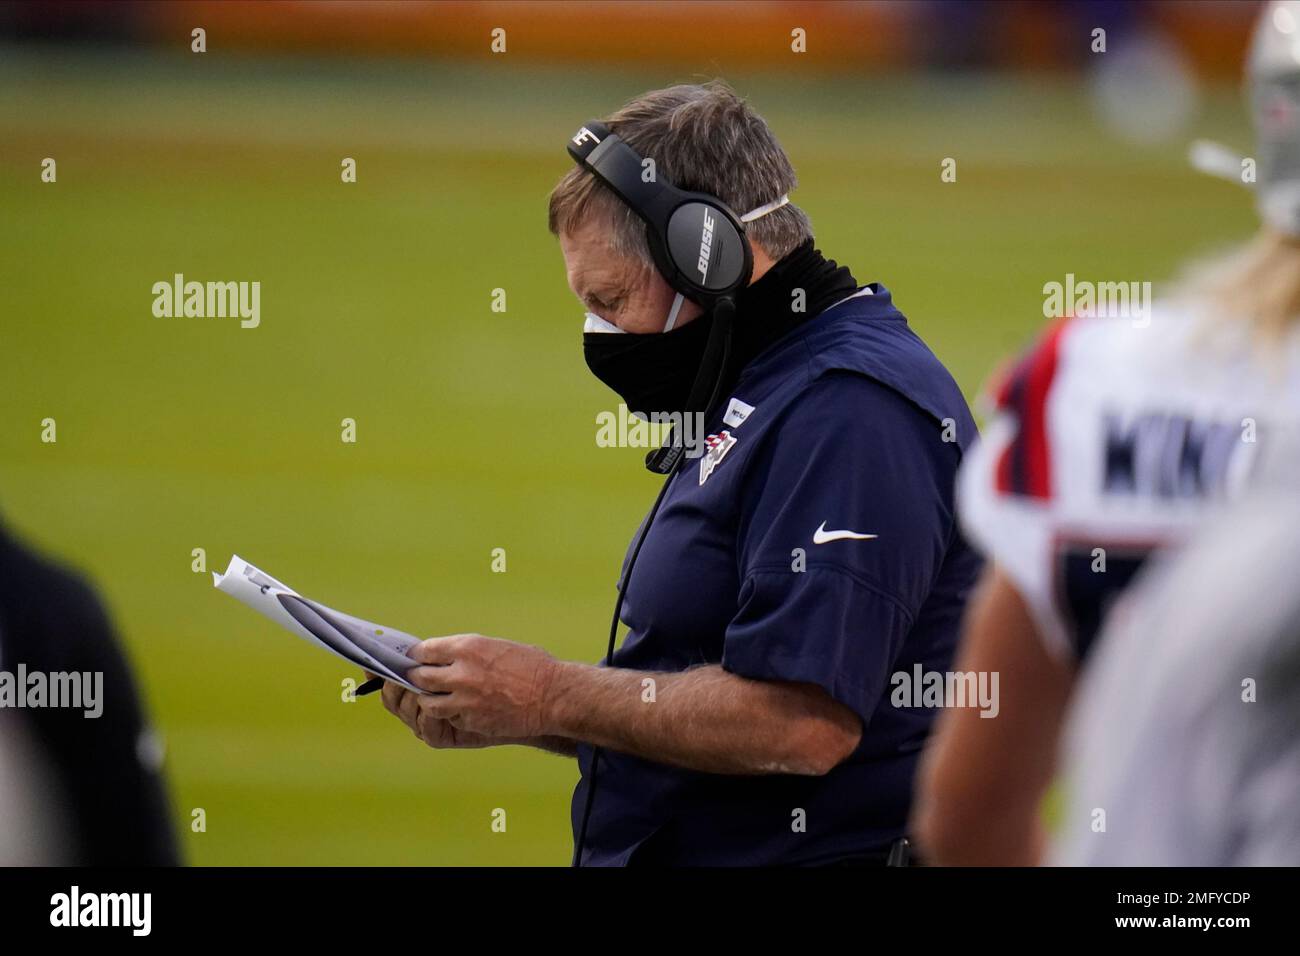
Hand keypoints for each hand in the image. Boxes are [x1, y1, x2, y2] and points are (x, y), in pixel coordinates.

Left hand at [381, 633, 560, 745]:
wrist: (553, 695)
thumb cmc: (532, 666)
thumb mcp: (495, 646)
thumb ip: (466, 652)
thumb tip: (443, 657)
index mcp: (467, 647)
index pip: (424, 651)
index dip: (418, 657)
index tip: (417, 660)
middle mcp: (460, 673)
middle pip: (419, 677)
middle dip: (418, 679)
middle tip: (420, 681)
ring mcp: (464, 700)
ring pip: (427, 703)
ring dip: (430, 700)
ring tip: (440, 698)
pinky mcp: (471, 721)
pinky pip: (449, 718)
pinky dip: (452, 715)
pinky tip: (464, 710)